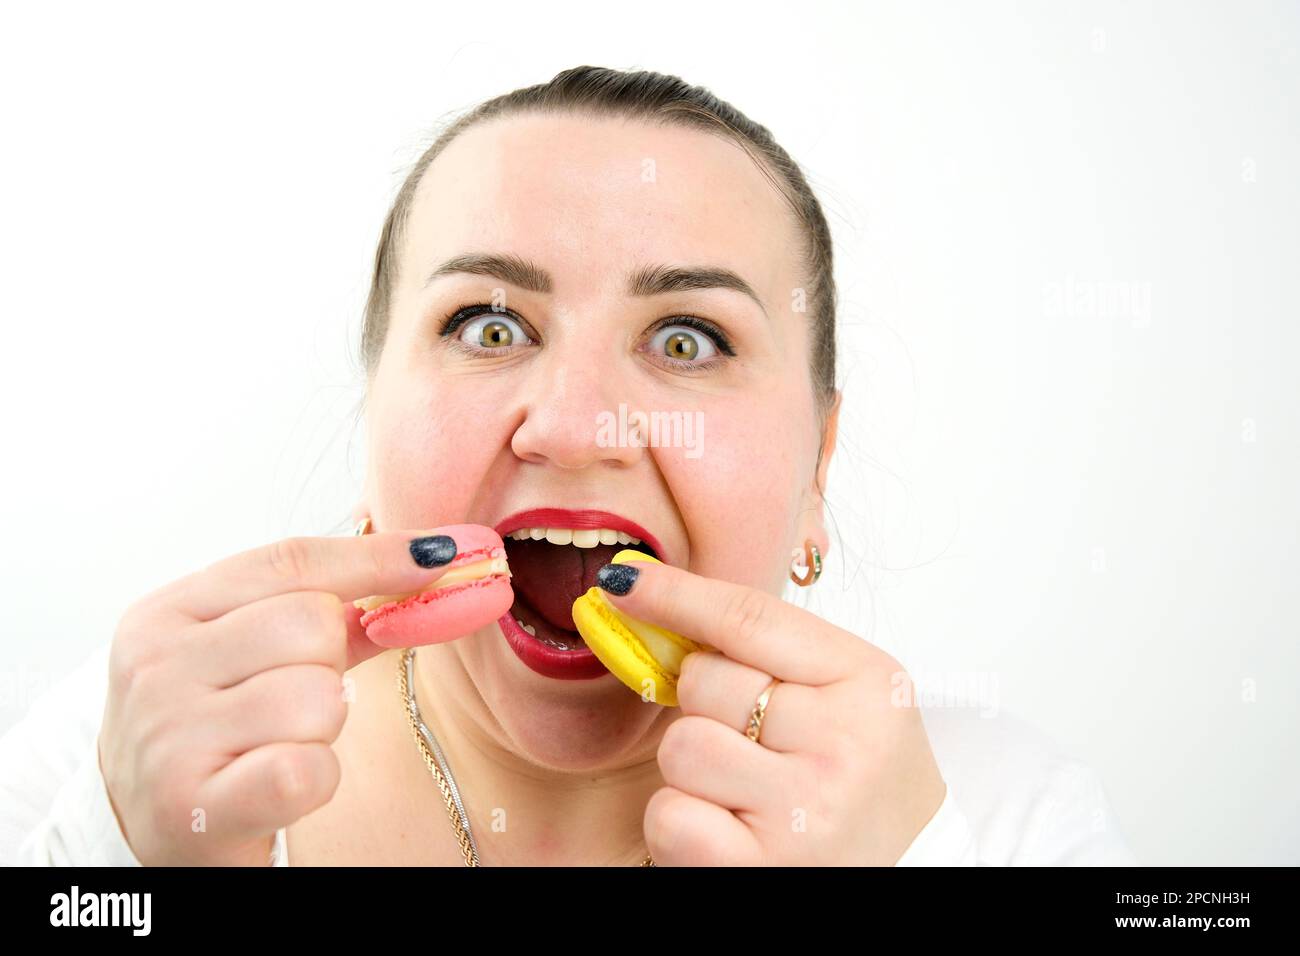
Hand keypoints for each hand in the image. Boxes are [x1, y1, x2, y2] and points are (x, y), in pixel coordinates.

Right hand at [98, 528, 469, 865]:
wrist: (143, 835)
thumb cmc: (214, 734)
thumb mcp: (250, 657)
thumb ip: (333, 611)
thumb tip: (431, 564)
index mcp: (169, 611)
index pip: (290, 561)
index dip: (375, 557)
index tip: (440, 557)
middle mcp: (157, 665)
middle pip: (311, 623)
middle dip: (331, 663)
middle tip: (294, 699)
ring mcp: (169, 734)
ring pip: (318, 697)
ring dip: (322, 726)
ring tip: (278, 745)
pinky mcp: (192, 805)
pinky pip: (307, 768)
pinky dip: (316, 778)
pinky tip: (281, 785)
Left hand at [603, 559, 947, 865]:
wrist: (914, 870)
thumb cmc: (863, 780)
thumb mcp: (847, 697)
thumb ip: (770, 652)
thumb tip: (651, 599)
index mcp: (867, 683)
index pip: (749, 619)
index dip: (676, 594)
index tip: (625, 579)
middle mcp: (842, 744)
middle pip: (704, 681)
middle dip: (705, 706)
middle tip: (752, 742)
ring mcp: (803, 811)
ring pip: (680, 747)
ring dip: (694, 770)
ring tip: (746, 793)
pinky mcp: (758, 867)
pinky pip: (669, 815)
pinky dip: (683, 823)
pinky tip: (731, 832)